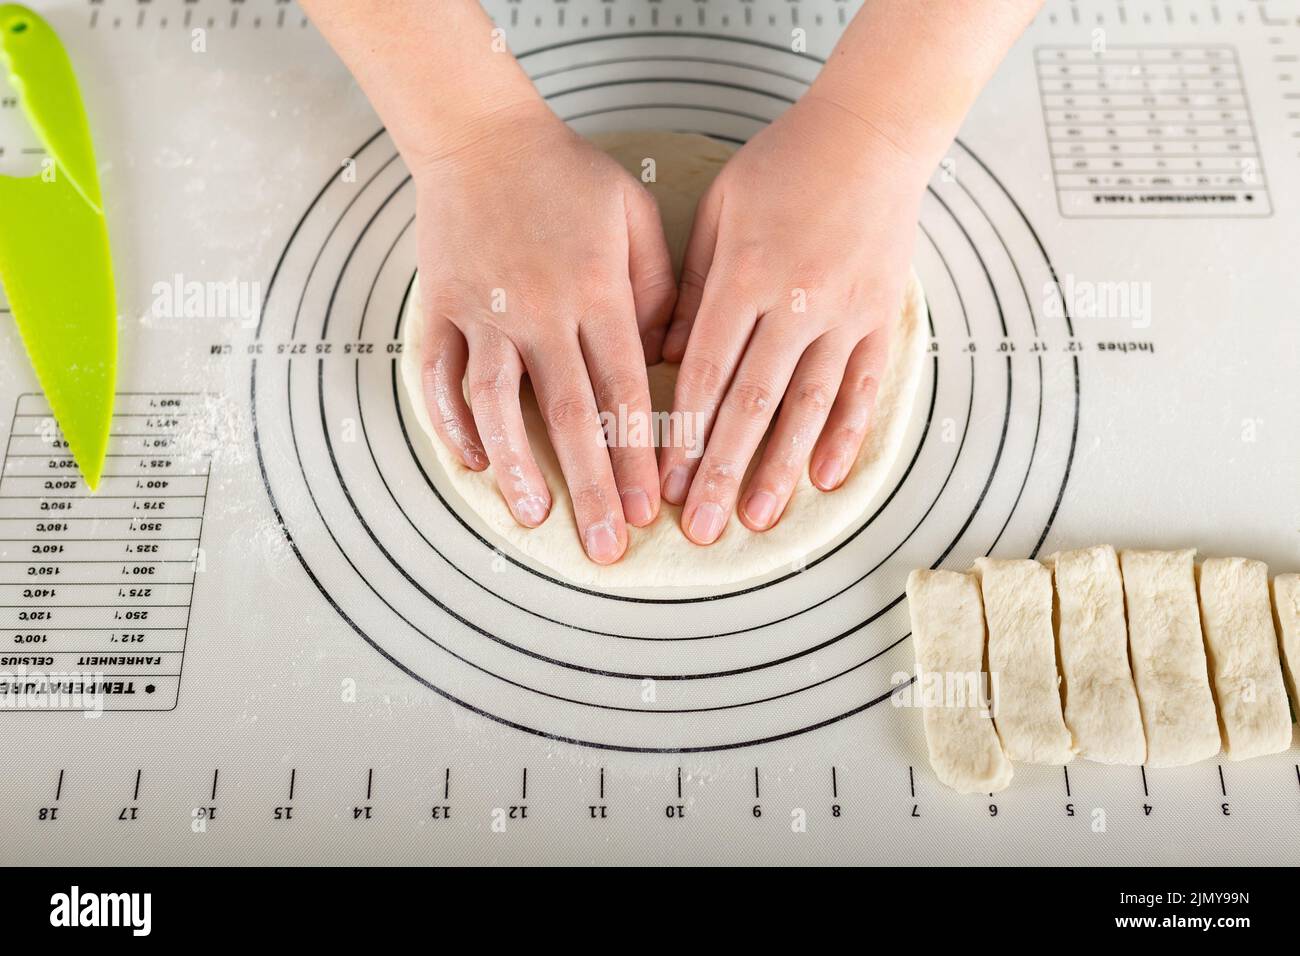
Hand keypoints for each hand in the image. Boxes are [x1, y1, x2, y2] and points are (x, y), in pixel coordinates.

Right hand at [414, 102, 676, 563]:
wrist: (480, 134)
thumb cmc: (568, 176)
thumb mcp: (636, 215)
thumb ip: (659, 288)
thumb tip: (666, 358)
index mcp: (596, 290)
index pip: (625, 391)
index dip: (639, 457)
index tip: (651, 509)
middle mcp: (539, 309)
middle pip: (569, 413)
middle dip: (591, 486)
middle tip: (606, 546)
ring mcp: (483, 311)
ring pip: (497, 404)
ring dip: (516, 466)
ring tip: (533, 519)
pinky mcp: (439, 307)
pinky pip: (438, 375)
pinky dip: (450, 422)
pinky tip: (471, 463)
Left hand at [658, 95, 926, 543]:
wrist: (871, 135)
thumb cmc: (781, 166)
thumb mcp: (716, 211)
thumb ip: (690, 287)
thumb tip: (664, 356)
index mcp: (744, 275)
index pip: (708, 371)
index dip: (684, 432)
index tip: (662, 481)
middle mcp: (795, 302)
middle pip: (753, 403)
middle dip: (723, 470)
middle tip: (700, 527)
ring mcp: (844, 314)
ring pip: (808, 406)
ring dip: (781, 468)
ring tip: (758, 519)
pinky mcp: (880, 318)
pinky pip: (863, 386)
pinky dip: (845, 434)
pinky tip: (825, 478)